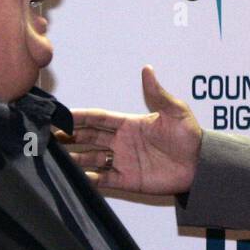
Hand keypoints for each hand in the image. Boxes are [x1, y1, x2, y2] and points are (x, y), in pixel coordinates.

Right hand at [60, 66, 203, 194]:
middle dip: (68, 135)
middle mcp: (121, 142)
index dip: (80, 116)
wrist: (201, 165)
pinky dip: (88, 179)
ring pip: (90, 158)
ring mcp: (122, 161)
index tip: (61, 115)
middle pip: (88, 137)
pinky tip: (76, 178)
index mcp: (129, 123)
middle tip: (48, 135)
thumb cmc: (190, 137)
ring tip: (55, 157)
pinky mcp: (127, 180)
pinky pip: (103, 179)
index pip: (98, 118)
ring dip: (73, 158)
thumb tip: (147, 69)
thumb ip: (158, 94)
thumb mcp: (175, 112)